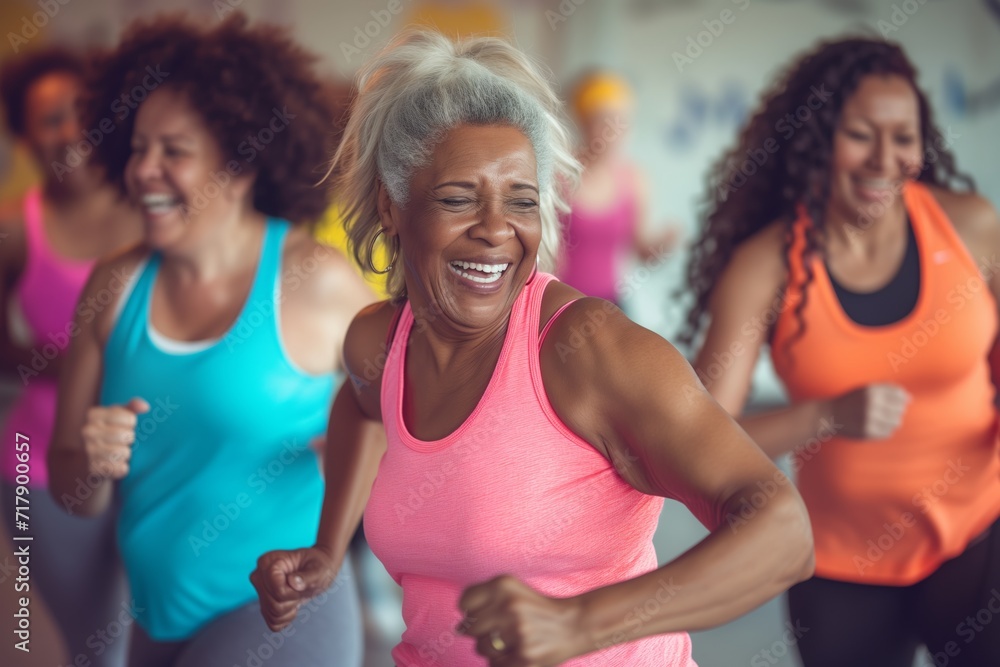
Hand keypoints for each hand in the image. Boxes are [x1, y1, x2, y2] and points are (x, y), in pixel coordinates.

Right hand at [82, 397, 148, 478]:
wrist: (97, 456)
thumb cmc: (114, 429)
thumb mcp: (122, 415)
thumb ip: (133, 407)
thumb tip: (145, 407)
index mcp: (94, 414)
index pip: (130, 419)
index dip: (132, 423)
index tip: (126, 425)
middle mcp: (88, 431)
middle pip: (126, 436)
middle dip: (130, 439)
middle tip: (124, 440)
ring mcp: (89, 450)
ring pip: (122, 453)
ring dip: (126, 453)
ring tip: (121, 451)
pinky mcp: (93, 468)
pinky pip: (119, 469)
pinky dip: (123, 468)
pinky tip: (118, 464)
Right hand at [251, 547, 336, 631]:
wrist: (317, 570)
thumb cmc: (318, 566)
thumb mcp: (319, 569)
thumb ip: (307, 576)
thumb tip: (293, 582)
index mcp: (267, 562)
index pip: (276, 590)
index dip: (292, 593)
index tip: (301, 584)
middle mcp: (258, 576)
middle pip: (272, 604)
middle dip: (292, 601)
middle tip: (301, 589)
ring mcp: (260, 591)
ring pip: (272, 614)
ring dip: (290, 609)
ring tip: (297, 594)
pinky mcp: (264, 605)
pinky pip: (273, 622)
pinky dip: (286, 618)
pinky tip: (293, 603)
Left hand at [458, 575, 586, 666]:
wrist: (575, 624)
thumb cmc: (537, 609)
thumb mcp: (512, 591)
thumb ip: (484, 600)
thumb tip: (458, 629)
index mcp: (504, 585)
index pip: (465, 603)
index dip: (471, 612)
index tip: (484, 614)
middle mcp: (509, 605)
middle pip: (469, 628)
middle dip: (481, 631)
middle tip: (501, 629)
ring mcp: (517, 632)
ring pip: (480, 648)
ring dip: (492, 648)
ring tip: (511, 641)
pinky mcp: (524, 656)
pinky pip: (494, 664)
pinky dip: (503, 661)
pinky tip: (518, 651)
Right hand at [827, 383, 910, 439]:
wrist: (829, 415)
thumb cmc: (851, 401)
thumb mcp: (866, 389)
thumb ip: (887, 390)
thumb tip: (910, 399)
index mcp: (871, 390)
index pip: (899, 394)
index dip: (902, 399)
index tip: (895, 402)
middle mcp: (871, 403)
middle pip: (900, 409)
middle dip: (895, 411)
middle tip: (883, 412)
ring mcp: (869, 418)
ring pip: (896, 422)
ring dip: (891, 422)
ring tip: (879, 420)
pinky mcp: (867, 431)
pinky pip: (887, 433)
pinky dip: (883, 431)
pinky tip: (874, 427)